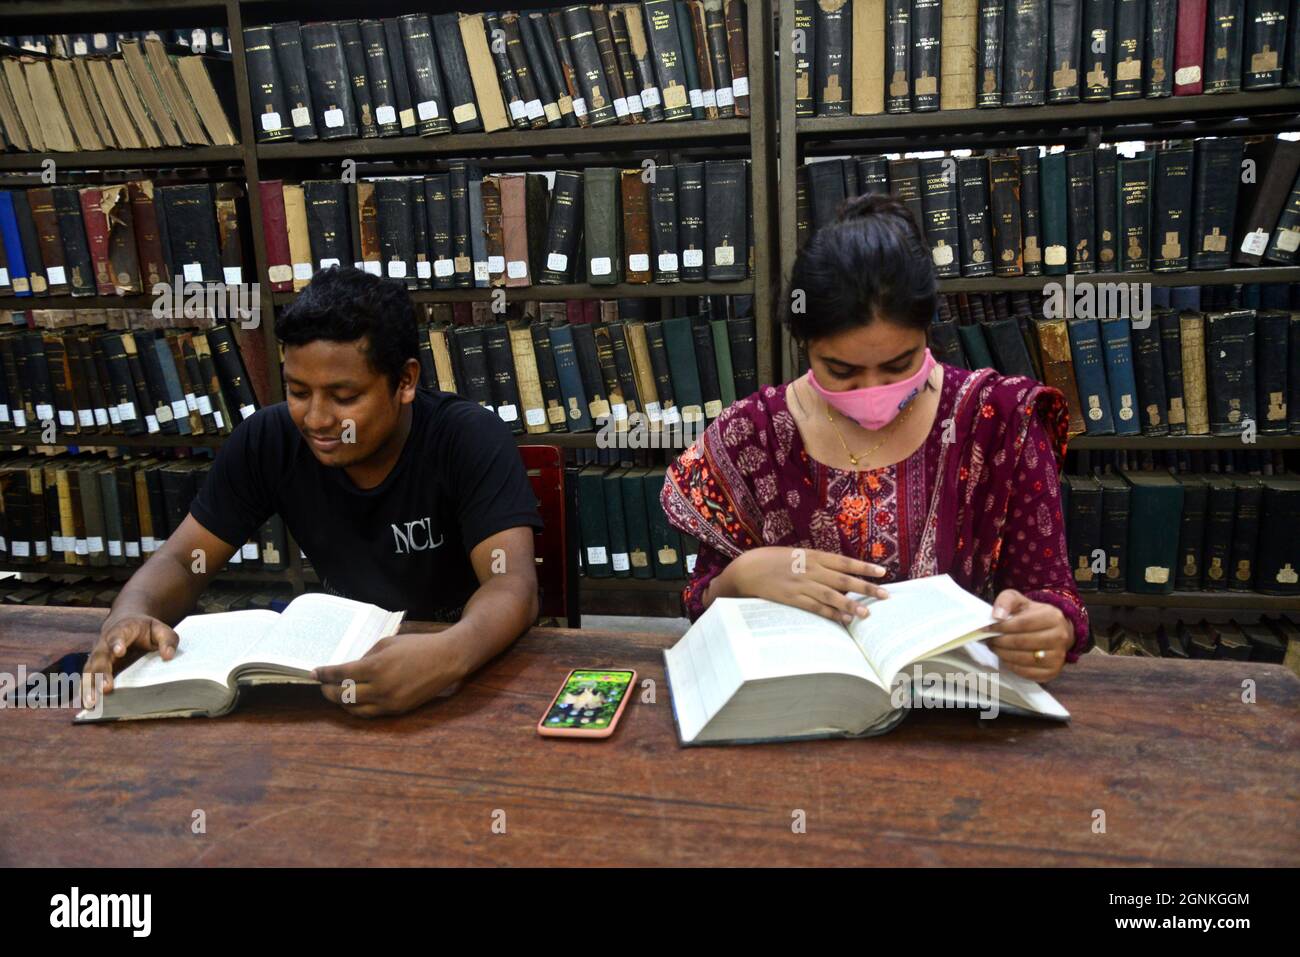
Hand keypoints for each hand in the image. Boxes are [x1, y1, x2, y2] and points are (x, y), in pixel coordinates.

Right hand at [82, 614, 179, 708]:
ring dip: (89, 686)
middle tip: (105, 688)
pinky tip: (87, 706)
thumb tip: (168, 656)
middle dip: (101, 673)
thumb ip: (167, 640)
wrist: (125, 624)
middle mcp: (105, 643)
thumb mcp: (161, 630)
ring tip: (91, 703)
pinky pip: (87, 679)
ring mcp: (97, 656)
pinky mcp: (95, 668)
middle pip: (100, 657)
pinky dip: (85, 691)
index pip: (118, 636)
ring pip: (90, 670)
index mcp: (122, 630)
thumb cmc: (146, 630)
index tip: (119, 651)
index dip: (117, 643)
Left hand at [313, 633, 458, 717]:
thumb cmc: (417, 646)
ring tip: (336, 694)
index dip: (323, 674)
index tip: (313, 673)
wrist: (446, 659)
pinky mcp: (397, 710)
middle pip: (343, 695)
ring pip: (354, 709)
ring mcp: (389, 701)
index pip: (340, 674)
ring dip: (341, 702)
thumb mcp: (387, 643)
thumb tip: (350, 668)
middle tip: (322, 685)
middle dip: (328, 690)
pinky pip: (370, 713)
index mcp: (376, 666)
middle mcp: (380, 687)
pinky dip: (357, 708)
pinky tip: (353, 701)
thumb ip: (366, 657)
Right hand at [718, 547, 890, 624]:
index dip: (864, 567)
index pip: (844, 562)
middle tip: (885, 595)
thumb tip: (836, 572)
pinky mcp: (792, 599)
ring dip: (851, 605)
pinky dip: (831, 614)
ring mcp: (801, 585)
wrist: (747, 570)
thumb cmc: (771, 560)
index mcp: (812, 555)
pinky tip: (844, 620)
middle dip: (866, 587)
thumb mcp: (795, 555)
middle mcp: (810, 569)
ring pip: (832, 596)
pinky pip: (816, 608)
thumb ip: (815, 562)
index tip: (882, 572)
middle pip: (844, 579)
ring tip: (867, 614)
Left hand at [986, 589, 1072, 681]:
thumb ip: (1006, 602)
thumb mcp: (1019, 601)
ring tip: (995, 647)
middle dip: (1000, 641)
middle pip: (1022, 642)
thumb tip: (997, 616)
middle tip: (989, 640)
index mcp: (1053, 617)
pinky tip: (1005, 658)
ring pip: (1024, 659)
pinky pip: (1027, 672)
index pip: (1023, 623)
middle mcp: (1060, 637)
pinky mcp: (1053, 671)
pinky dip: (1012, 666)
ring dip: (1004, 654)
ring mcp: (1059, 656)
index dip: (1002, 627)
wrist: (1053, 631)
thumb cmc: (1032, 615)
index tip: (988, 628)